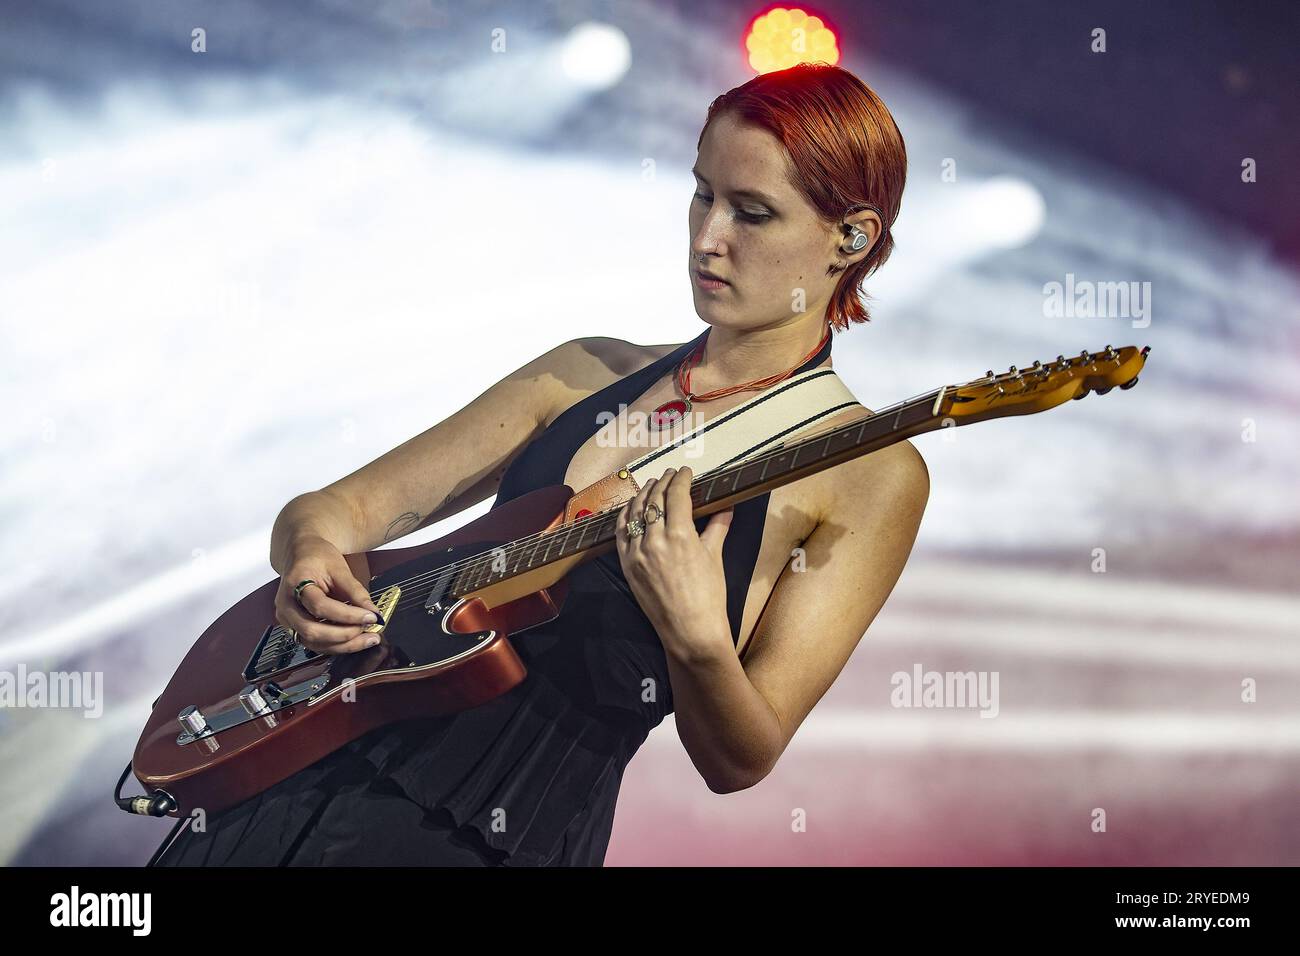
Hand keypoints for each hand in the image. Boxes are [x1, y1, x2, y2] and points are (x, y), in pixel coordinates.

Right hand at [274, 535, 386, 654]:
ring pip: (314, 643)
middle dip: (344, 635)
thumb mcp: (339, 568)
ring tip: (368, 638)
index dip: (347, 615)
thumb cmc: (317, 558)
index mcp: (294, 584)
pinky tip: (356, 640)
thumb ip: (355, 591)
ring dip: (344, 645)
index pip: (320, 606)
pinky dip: (338, 645)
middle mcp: (286, 606)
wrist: (301, 555)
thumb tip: (373, 612)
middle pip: (312, 631)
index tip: (371, 616)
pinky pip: (316, 644)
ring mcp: (288, 620)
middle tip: (369, 630)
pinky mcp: (295, 629)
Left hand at [614, 466, 734, 657]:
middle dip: (664, 482)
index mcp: (681, 536)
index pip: (677, 495)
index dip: (681, 479)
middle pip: (655, 500)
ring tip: (652, 485)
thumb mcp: (715, 557)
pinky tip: (631, 507)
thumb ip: (718, 527)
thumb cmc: (708, 597)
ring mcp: (637, 553)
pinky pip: (622, 533)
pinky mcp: (627, 565)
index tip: (686, 472)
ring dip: (643, 495)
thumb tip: (726, 507)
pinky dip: (626, 516)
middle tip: (671, 474)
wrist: (690, 630)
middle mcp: (655, 541)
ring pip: (636, 513)